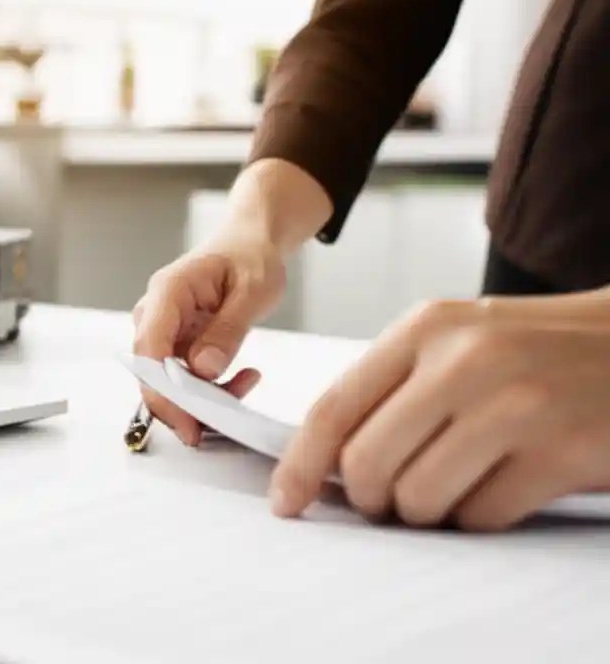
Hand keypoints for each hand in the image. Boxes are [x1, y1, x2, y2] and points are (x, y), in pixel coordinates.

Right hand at [133, 224, 285, 445]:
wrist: (249, 244)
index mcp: (167, 292)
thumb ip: (228, 331)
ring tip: (246, 383)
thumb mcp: (252, 291)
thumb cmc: (249, 257)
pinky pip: (184, 377)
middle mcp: (156, 312)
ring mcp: (164, 330)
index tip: (186, 419)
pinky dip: (211, 388)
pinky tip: (241, 378)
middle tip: (216, 423)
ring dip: (203, 396)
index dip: (162, 390)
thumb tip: (204, 369)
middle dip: (182, 404)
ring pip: (168, 381)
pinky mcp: (176, 343)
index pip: (149, 349)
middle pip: (151, 372)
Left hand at [270, 291, 609, 530]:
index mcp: (426, 328)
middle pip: (366, 464)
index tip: (285, 502)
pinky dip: (480, 517)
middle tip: (393, 500)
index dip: (300, 465)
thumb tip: (322, 463)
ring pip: (419, 499)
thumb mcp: (458, 342)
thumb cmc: (536, 353)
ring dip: (428, 512)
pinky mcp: (561, 451)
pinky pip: (481, 517)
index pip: (335, 407)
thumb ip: (393, 389)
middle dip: (371, 499)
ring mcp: (516, 405)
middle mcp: (466, 360)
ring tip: (458, 485)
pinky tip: (504, 486)